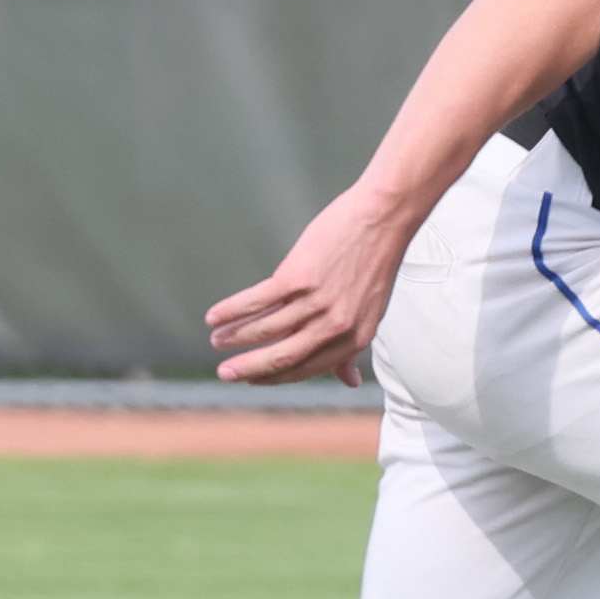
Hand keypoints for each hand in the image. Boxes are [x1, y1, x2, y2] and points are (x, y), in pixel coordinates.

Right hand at [206, 183, 419, 387]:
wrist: (383, 217)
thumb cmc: (375, 262)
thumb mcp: (371, 313)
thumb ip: (354, 348)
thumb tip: (350, 381)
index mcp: (355, 338)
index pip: (306, 369)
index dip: (274, 377)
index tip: (251, 378)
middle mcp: (336, 326)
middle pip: (282, 357)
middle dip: (248, 368)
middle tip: (224, 373)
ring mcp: (317, 302)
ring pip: (265, 329)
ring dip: (234, 337)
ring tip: (217, 338)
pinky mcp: (299, 277)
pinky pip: (256, 301)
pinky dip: (232, 310)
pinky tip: (216, 316)